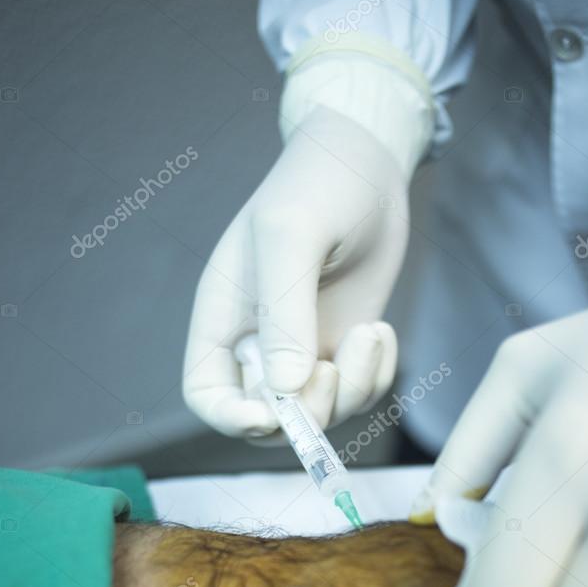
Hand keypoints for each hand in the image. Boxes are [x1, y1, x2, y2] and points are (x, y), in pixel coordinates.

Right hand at [182, 106, 406, 437]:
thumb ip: (284, 313)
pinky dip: (376, 378)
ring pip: (322, 414)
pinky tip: (380, 331)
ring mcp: (306, 350)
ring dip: (351, 391)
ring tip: (370, 332)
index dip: (230, 418)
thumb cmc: (316, 187)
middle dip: (304, 412)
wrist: (369, 166)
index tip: (269, 416)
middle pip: (268, 420)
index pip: (207, 395)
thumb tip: (285, 389)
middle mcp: (261, 344)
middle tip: (333, 369)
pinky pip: (359, 395)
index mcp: (225, 319)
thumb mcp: (290, 238)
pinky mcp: (347, 348)